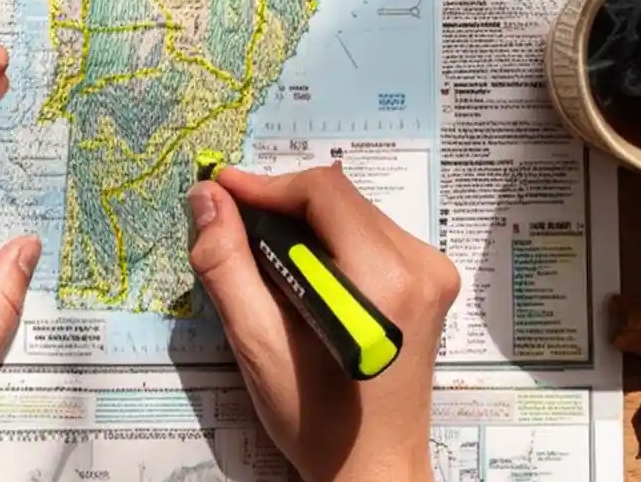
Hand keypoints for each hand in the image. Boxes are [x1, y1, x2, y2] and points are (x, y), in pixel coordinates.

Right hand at [187, 164, 459, 481]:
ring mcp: (433, 273)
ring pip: (354, 213)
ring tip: (262, 256)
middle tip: (231, 226)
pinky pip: (371, 235)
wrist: (373, 467)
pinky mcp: (432, 283)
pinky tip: (302, 274)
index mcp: (386, 279)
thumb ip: (227, 264)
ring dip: (304, 223)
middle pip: (340, 199)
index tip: (218, 191)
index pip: (323, 192)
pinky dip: (329, 241)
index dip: (265, 185)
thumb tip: (207, 198)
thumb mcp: (257, 343)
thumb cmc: (314, 417)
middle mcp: (421, 265)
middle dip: (280, 205)